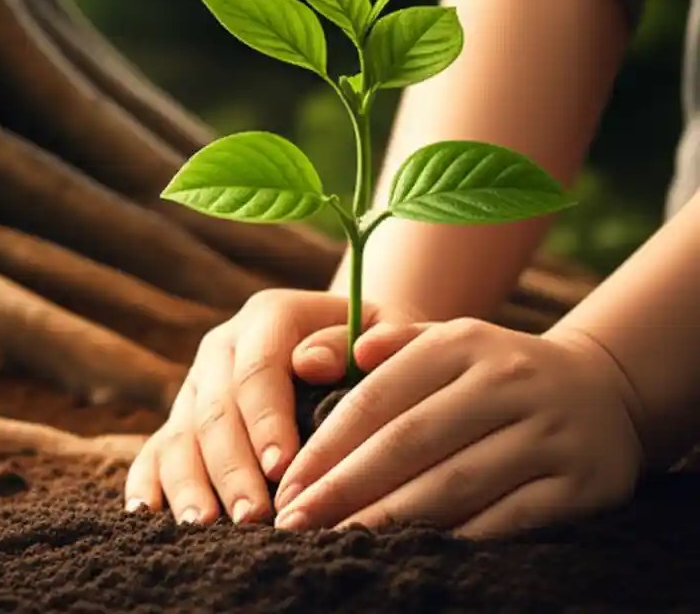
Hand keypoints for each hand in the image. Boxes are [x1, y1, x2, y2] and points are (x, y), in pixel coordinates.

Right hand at [123, 289, 415, 523]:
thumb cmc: (378, 349)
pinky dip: (147, 484)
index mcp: (270, 316)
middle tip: (252, 516)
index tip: (282, 467)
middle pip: (216, 410)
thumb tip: (327, 359)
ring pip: (180, 435)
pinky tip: (147, 515)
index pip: (260, 369)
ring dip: (189, 483)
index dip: (267, 419)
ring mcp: (196, 385)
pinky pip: (154, 452)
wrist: (348, 345)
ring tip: (204, 527)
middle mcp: (222, 347)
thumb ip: (378, 338)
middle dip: (231, 467)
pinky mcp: (179, 420)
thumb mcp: (390, 329)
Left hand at [272, 318, 645, 537]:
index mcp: (462, 342)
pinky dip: (454, 538)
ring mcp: (549, 432)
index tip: (290, 484)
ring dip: (389, 518)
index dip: (327, 445)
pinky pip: (506, 519)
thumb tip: (331, 355)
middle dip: (345, 487)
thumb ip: (382, 342)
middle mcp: (508, 381)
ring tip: (341, 539)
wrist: (602, 391)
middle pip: (409, 442)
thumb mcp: (444, 342)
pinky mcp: (582, 483)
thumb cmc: (492, 372)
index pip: (378, 397)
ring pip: (453, 484)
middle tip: (298, 521)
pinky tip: (410, 551)